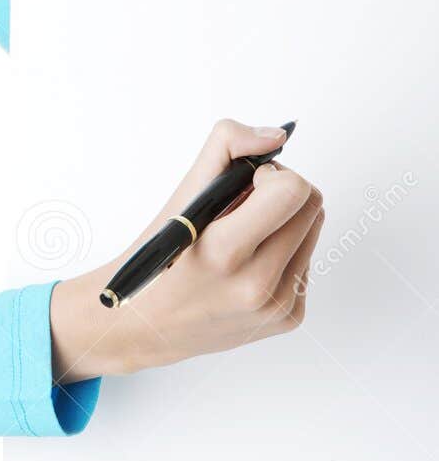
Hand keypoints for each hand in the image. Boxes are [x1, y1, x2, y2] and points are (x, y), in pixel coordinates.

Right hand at [49, 118, 324, 383]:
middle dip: (282, 193)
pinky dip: (283, 251)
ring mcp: (277, 306)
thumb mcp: (184, 192)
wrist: (147, 324)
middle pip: (313, 207)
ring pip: (313, 231)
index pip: (293, 192)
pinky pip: (306, 261)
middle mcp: (257, 285)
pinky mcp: (289, 317)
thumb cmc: (162, 254)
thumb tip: (278, 136)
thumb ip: (228, 145)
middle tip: (245, 204)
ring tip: (244, 234)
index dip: (273, 175)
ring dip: (285, 221)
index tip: (247, 183)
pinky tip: (250, 261)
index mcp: (226, 251)